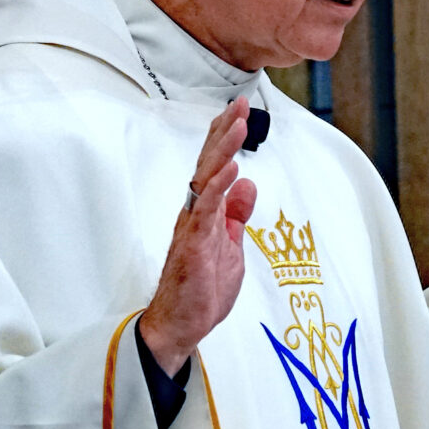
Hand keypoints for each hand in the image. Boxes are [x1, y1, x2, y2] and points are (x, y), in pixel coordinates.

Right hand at [139, 98, 258, 374]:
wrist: (181, 325)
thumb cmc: (201, 290)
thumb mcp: (231, 246)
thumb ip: (236, 215)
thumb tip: (247, 184)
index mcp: (205, 212)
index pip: (214, 166)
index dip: (226, 137)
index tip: (239, 110)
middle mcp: (195, 213)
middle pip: (209, 163)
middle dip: (224, 131)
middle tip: (240, 103)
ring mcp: (193, 227)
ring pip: (206, 179)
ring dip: (222, 149)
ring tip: (236, 123)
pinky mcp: (194, 245)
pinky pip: (206, 210)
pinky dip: (218, 187)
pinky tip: (229, 167)